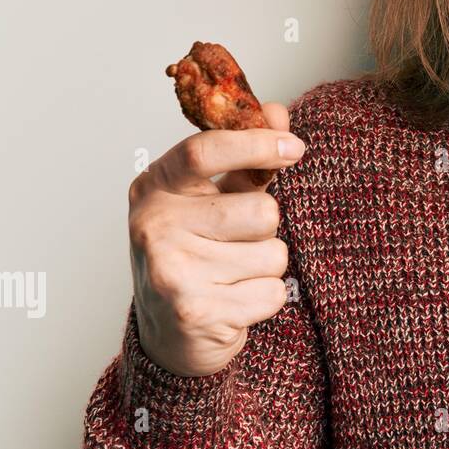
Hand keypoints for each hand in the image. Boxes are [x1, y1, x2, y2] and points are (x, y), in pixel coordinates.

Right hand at [127, 102, 305, 376]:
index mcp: (155, 187)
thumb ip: (246, 159)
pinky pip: (273, 292)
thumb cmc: (196, 255)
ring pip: (273, 254)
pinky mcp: (195, 311)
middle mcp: (154, 225)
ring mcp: (170, 270)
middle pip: (261, 210)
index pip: (206, 149)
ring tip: (233, 276)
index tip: (295, 147)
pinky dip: (265, 300)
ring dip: (266, 267)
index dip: (257, 143)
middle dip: (266, 229)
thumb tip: (278, 112)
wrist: (170, 336)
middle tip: (237, 244)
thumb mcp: (212, 200)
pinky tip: (234, 304)